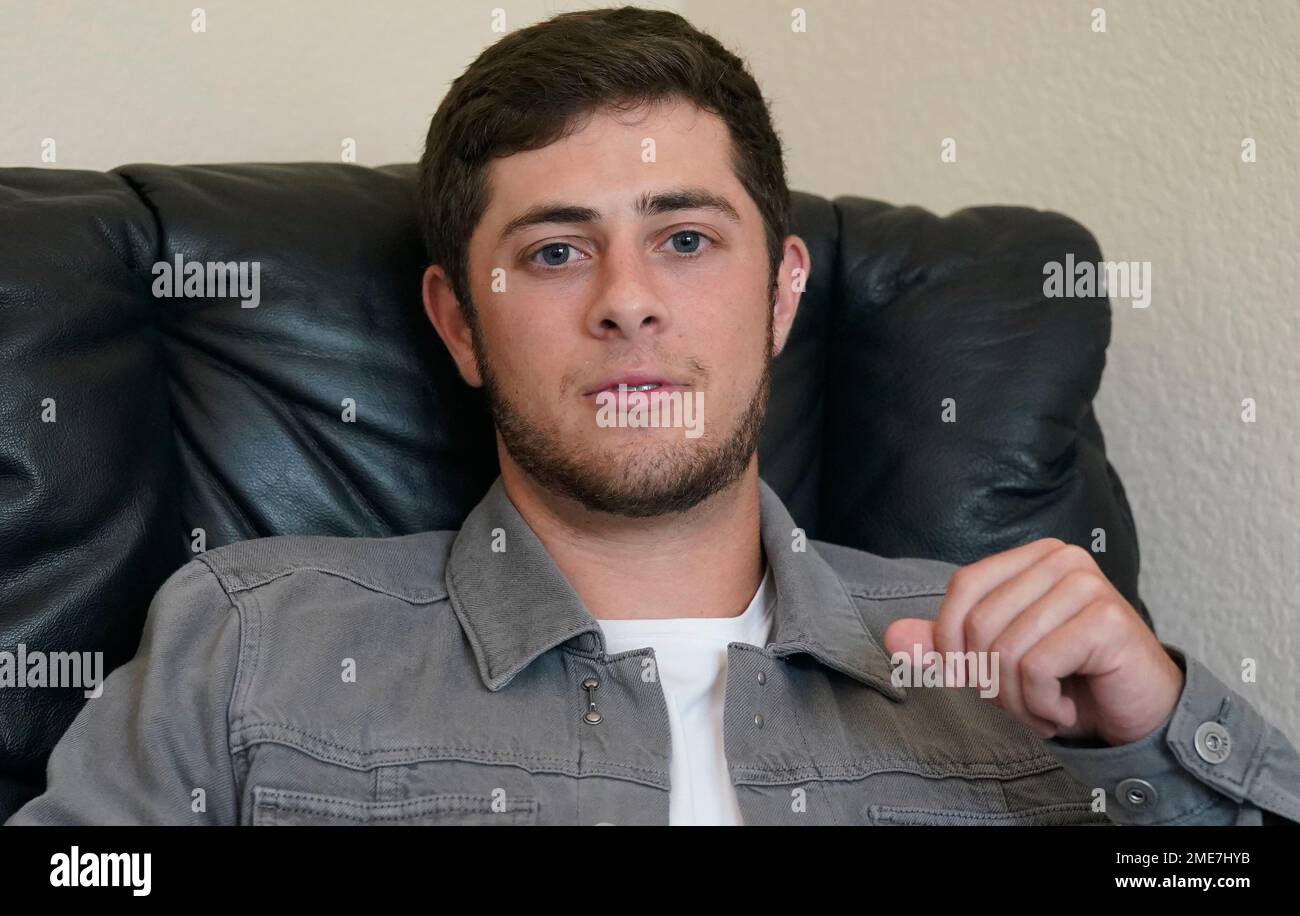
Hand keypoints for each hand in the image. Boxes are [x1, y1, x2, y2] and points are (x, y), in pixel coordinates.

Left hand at [883, 538, 1184, 745]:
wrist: (1136, 714)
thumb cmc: (1066, 681)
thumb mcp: (995, 663)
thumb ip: (943, 647)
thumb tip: (894, 636)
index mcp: (1032, 557)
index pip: (963, 588)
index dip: (952, 640)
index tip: (972, 676)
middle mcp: (1061, 559)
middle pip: (980, 623)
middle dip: (990, 680)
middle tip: (1020, 700)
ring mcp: (1087, 585)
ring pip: (1006, 650)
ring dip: (1016, 700)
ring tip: (1044, 707)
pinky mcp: (1106, 619)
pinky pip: (1036, 668)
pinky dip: (1041, 705)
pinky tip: (1065, 708)